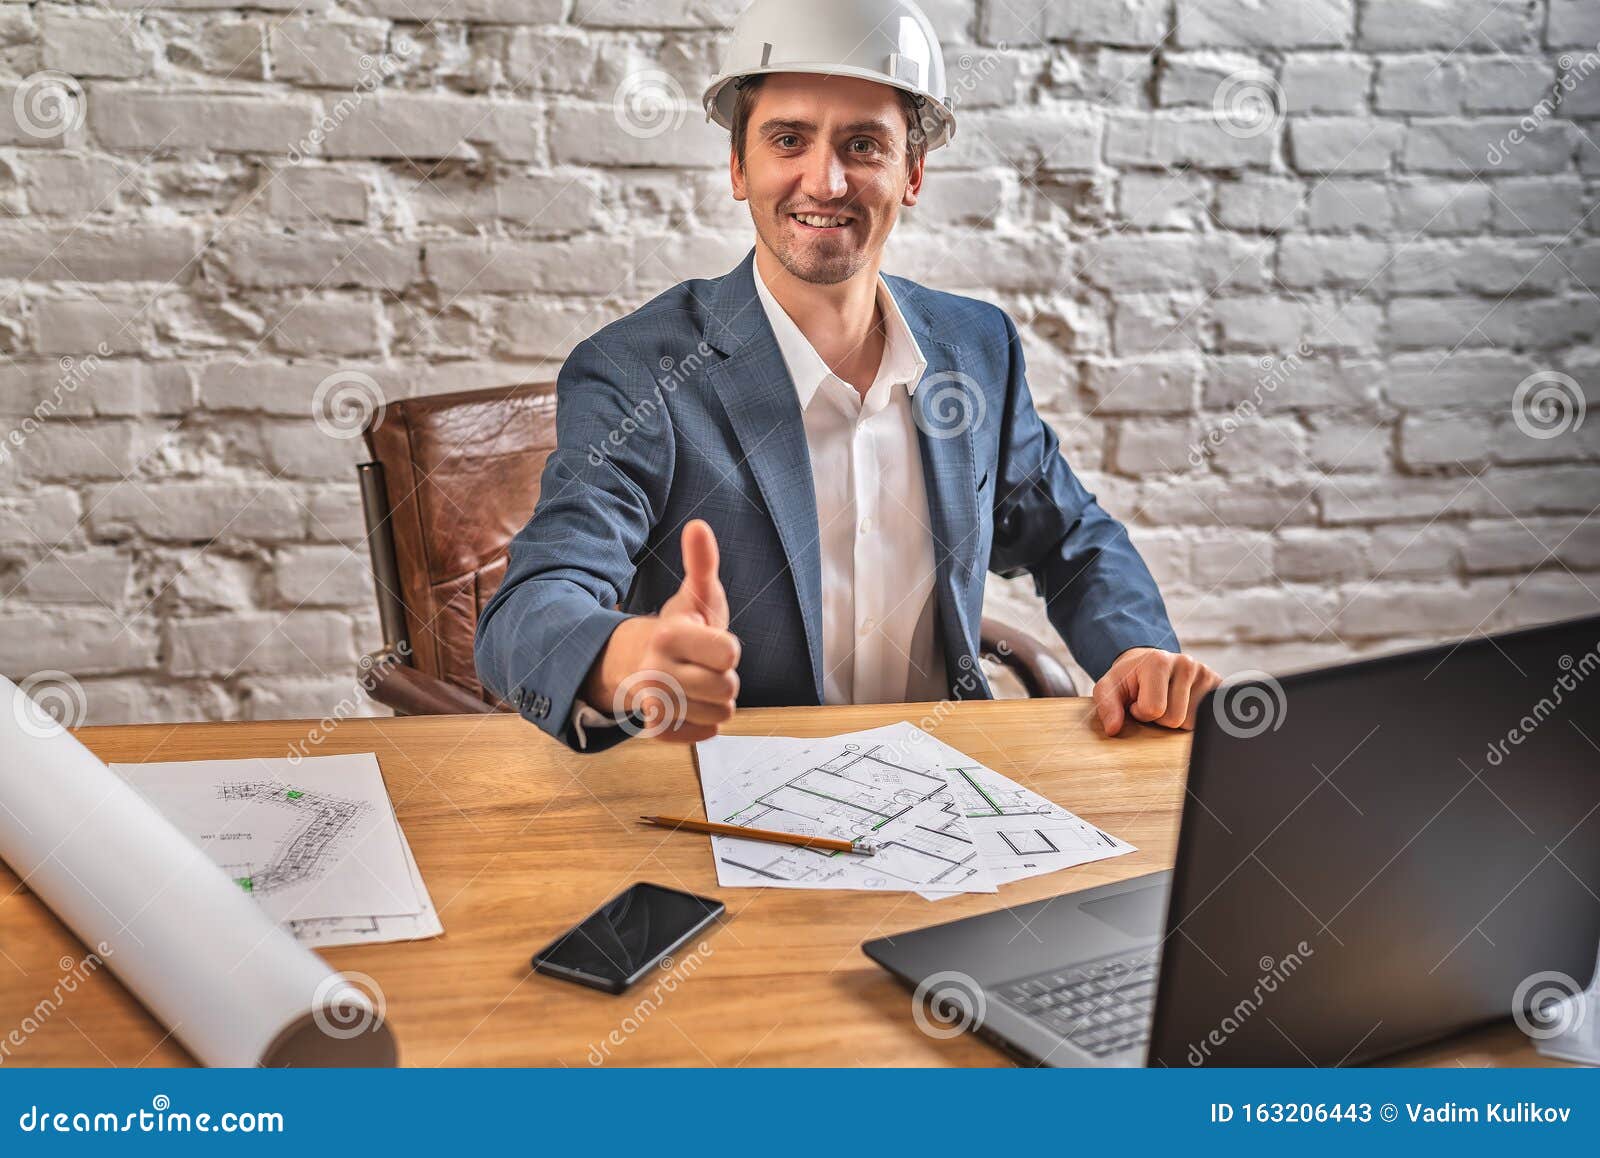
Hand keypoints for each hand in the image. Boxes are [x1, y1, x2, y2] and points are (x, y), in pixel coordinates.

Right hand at [579, 519, 740, 742]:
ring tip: (698, 684)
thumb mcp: (694, 594)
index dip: (728, 649)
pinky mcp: (656, 728)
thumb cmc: (681, 626)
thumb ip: (701, 563)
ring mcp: (654, 703)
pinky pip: (701, 735)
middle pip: (728, 689)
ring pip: (719, 715)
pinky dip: (703, 723)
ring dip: (716, 701)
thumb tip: (698, 526)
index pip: (730, 654)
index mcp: (670, 635)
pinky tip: (691, 706)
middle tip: (707, 666)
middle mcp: (657, 670)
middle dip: (726, 678)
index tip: (712, 642)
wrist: (640, 661)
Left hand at [1092, 647, 1220, 736]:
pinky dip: (1193, 717)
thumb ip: (1106, 706)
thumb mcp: (1108, 688)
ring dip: (1177, 719)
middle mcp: (1186, 663)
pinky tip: (1184, 703)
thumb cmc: (1129, 679)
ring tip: (1168, 701)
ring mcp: (1206, 673)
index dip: (1141, 713)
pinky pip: (1208, 719)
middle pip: (1175, 719)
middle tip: (1155, 702)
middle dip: (1160, 718)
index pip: (1153, 710)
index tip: (1138, 701)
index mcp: (1159, 661)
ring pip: (1192, 723)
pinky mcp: (1218, 685)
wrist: (1148, 663)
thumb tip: (1113, 729)